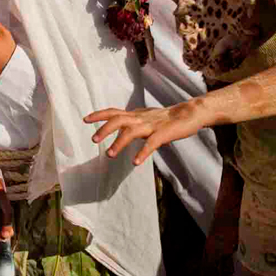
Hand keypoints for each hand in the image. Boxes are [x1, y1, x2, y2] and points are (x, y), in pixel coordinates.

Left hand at [83, 102, 207, 165]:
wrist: (191, 113)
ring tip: (109, 154)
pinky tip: (135, 162)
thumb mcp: (147, 118)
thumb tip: (124, 130)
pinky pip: (151, 143)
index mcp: (136, 115)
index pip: (113, 112)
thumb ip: (135, 123)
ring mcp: (152, 125)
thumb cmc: (168, 118)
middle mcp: (141, 118)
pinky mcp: (163, 133)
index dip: (99, 115)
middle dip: (104, 129)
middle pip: (118, 120)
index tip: (85, 119)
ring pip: (131, 131)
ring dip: (119, 142)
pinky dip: (142, 152)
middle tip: (93, 140)